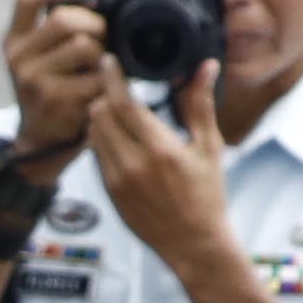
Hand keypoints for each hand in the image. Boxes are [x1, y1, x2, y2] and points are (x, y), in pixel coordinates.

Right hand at [0, 0, 110, 158]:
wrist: (42, 141)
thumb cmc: (53, 89)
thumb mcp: (48, 53)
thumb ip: (65, 16)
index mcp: (15, 40)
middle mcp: (18, 58)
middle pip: (66, 19)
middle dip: (96, 25)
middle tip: (104, 41)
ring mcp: (34, 80)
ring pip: (85, 45)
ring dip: (104, 53)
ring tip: (100, 68)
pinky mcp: (55, 100)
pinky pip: (96, 74)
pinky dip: (107, 79)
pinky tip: (101, 89)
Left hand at [83, 57, 237, 271]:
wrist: (192, 242)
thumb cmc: (206, 194)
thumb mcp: (209, 147)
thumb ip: (200, 105)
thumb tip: (206, 67)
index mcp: (160, 149)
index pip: (123, 105)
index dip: (111, 78)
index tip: (107, 60)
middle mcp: (132, 164)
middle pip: (99, 116)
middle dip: (105, 96)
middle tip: (116, 85)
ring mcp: (115, 180)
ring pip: (92, 135)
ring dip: (100, 117)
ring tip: (116, 108)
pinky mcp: (107, 192)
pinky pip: (95, 155)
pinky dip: (101, 139)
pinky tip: (117, 136)